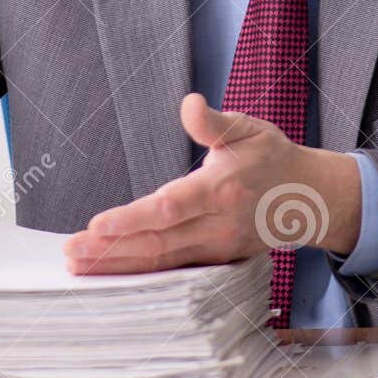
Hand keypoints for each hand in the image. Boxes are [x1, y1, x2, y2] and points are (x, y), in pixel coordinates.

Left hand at [62, 93, 362, 273]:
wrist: (305, 198)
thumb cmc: (269, 157)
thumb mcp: (247, 128)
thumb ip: (213, 121)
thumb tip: (189, 104)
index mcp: (222, 189)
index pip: (171, 208)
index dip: (133, 219)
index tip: (97, 224)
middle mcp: (218, 226)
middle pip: (158, 242)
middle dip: (112, 249)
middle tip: (72, 251)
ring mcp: (217, 249)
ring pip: (161, 262)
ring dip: (118, 265)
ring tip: (79, 263)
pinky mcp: (215, 263)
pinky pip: (171, 271)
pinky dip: (138, 274)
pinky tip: (109, 271)